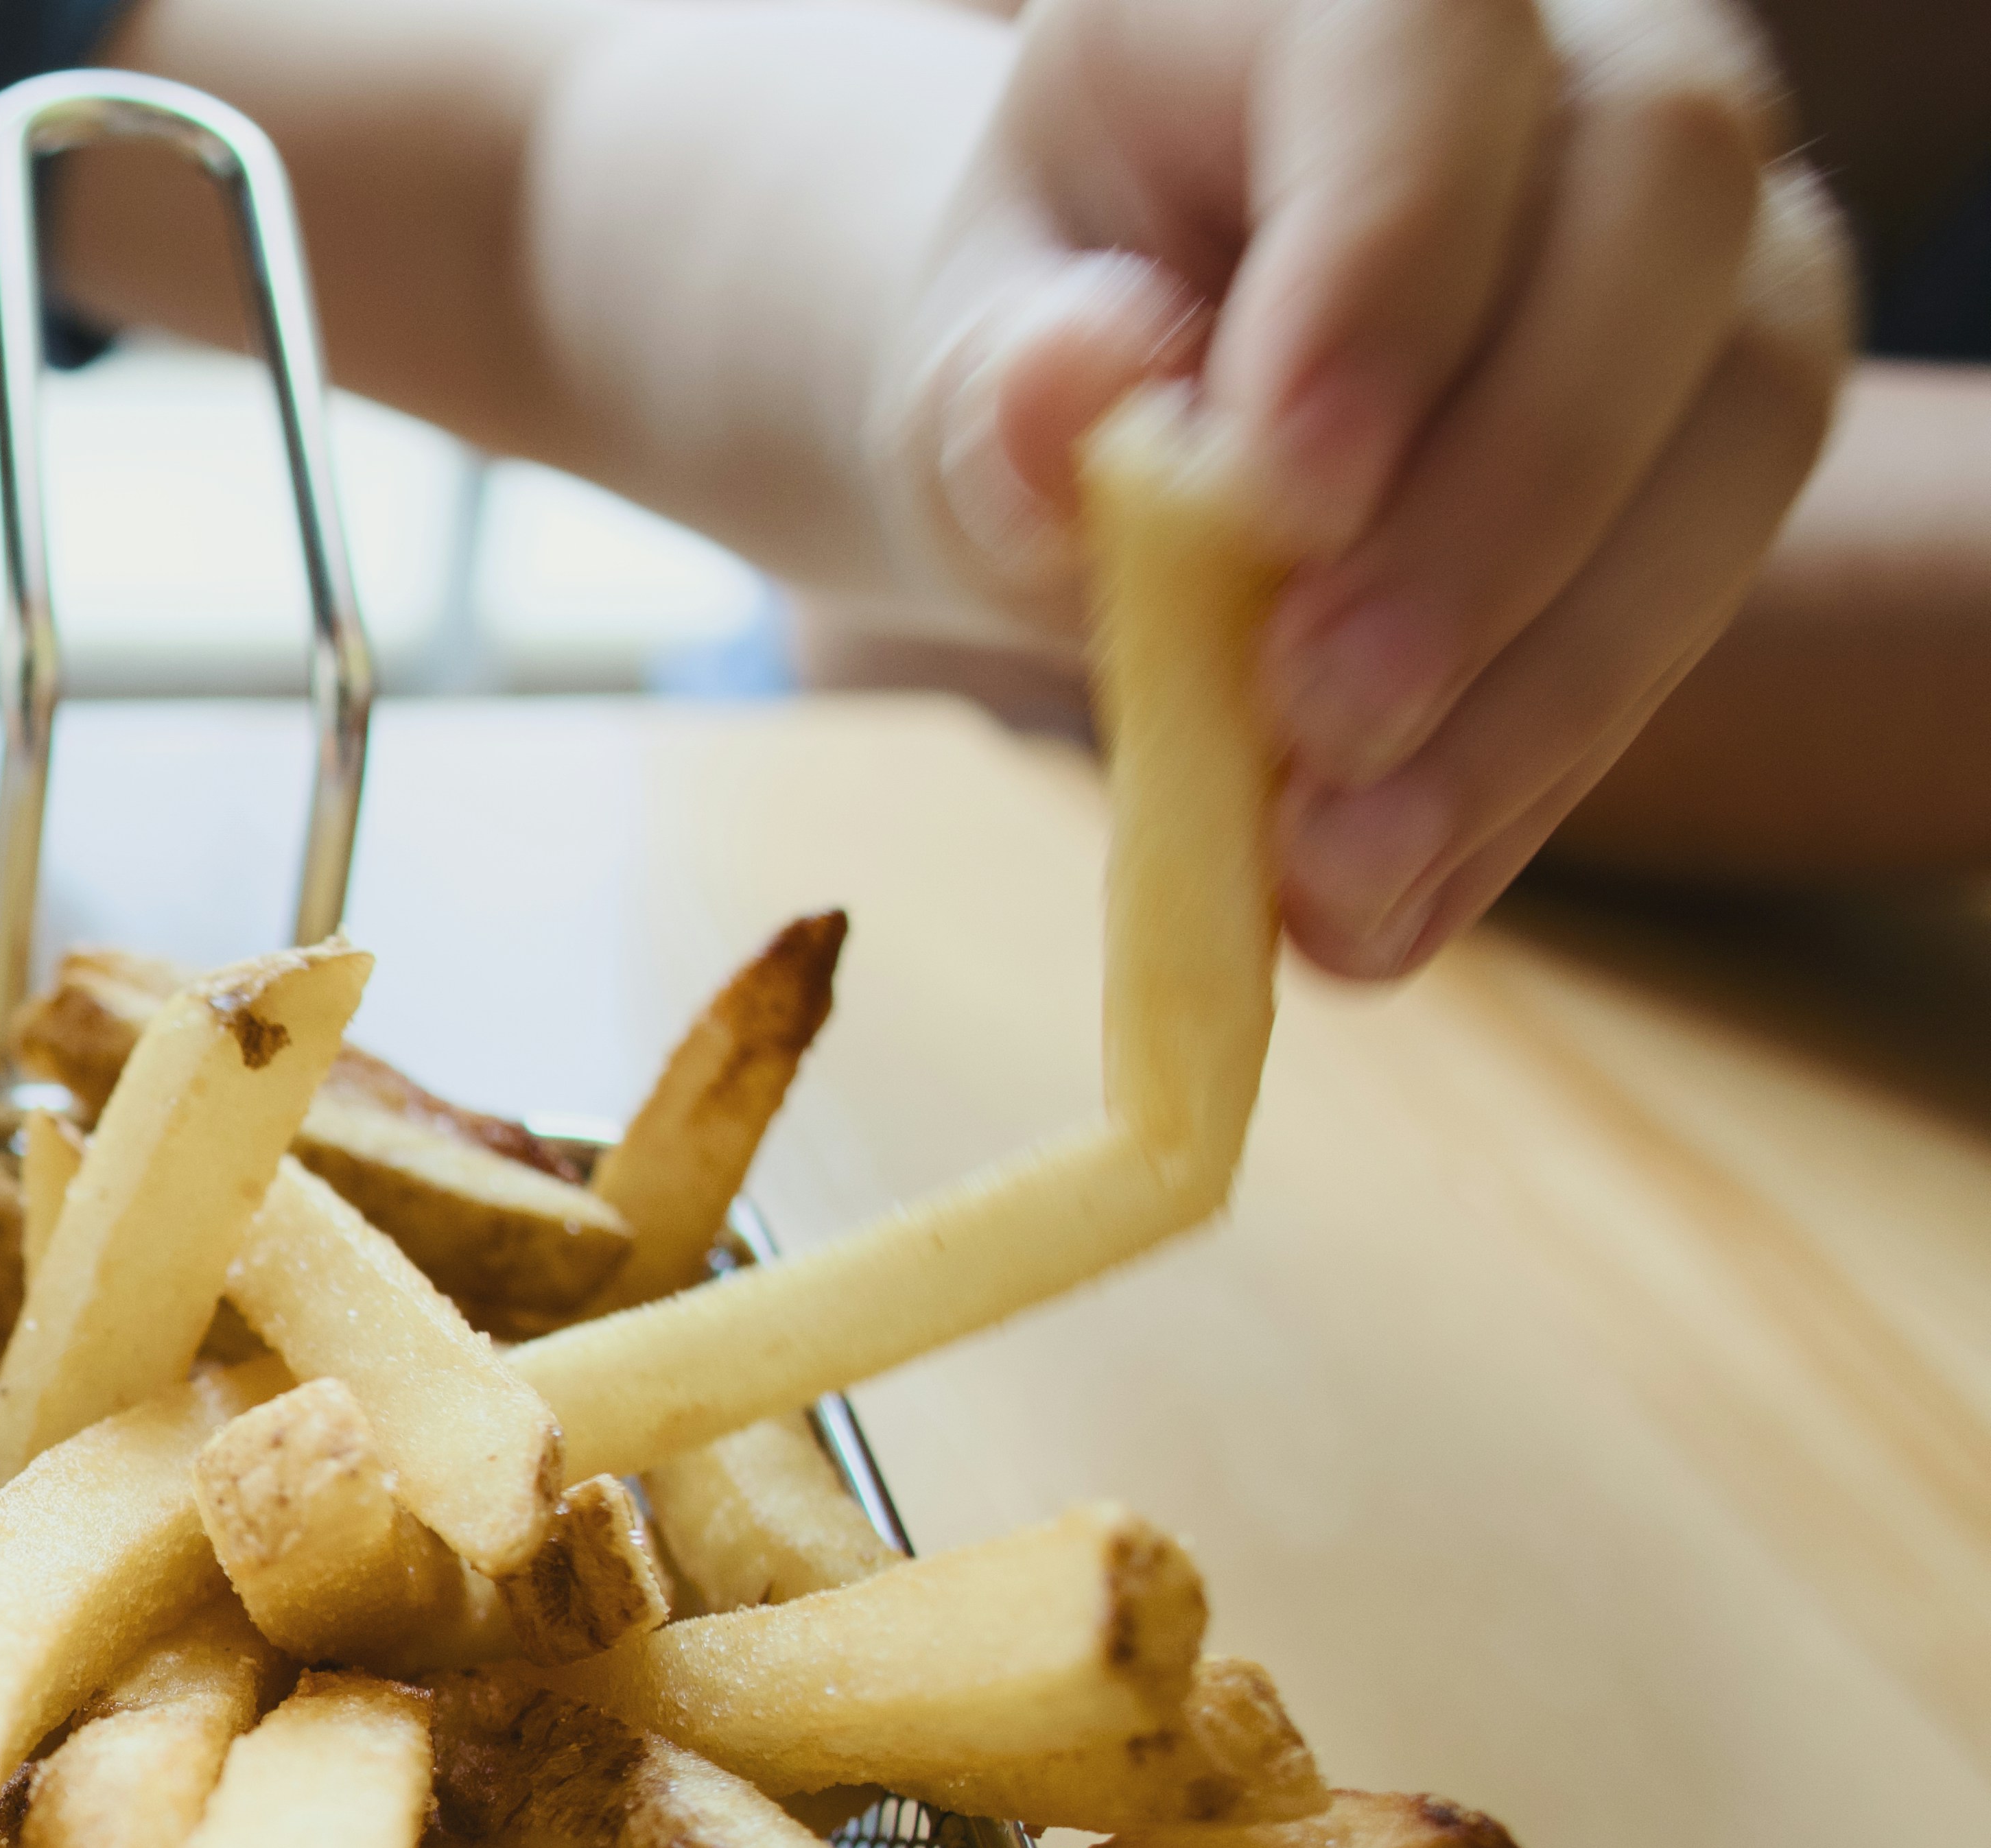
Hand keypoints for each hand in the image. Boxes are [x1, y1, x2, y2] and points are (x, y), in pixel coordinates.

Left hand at [884, 0, 1855, 976]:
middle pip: (1655, 216)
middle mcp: (1586, 67)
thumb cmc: (1043, 349)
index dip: (1392, 263)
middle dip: (1501, 507)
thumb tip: (1080, 385)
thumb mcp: (967, 358)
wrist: (1114, 412)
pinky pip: (1698, 586)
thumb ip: (1004, 382)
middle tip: (1322, 722)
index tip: (1284, 496)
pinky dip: (1533, 770)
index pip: (1432, 55)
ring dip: (1545, 684)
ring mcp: (1698, 245)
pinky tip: (1386, 906)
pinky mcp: (1727, 425)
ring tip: (1339, 866)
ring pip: (1736, 420)